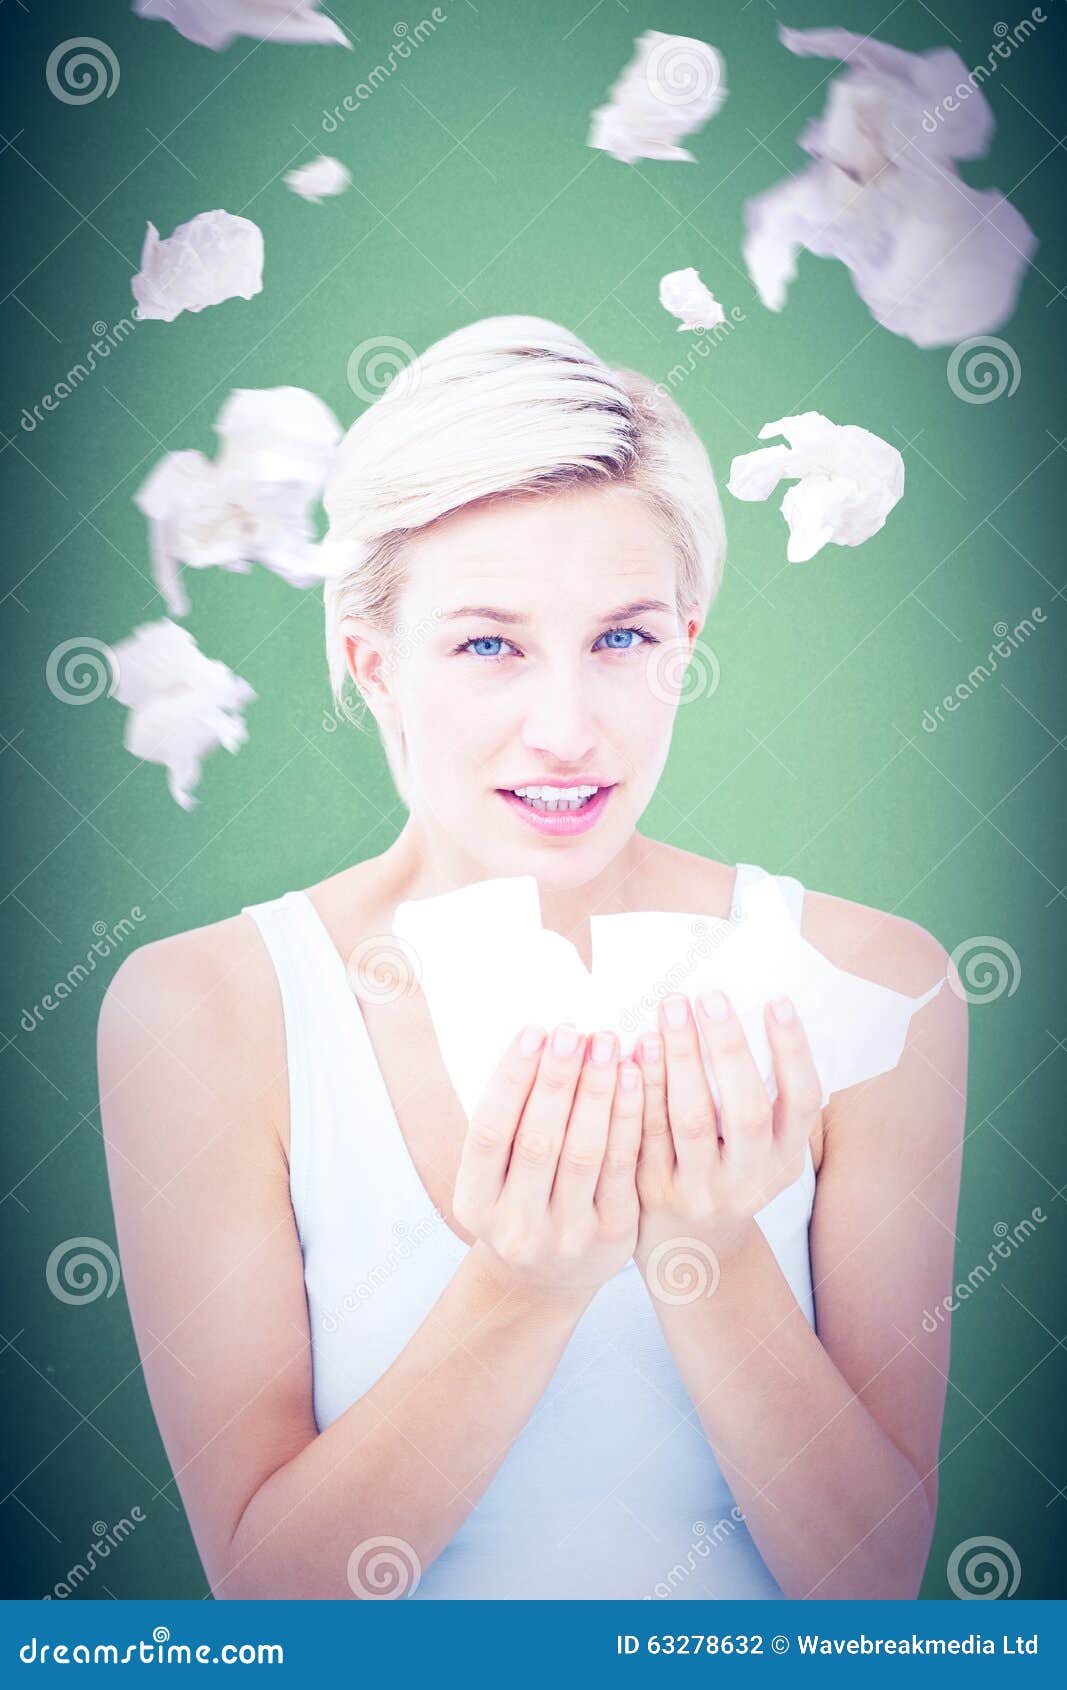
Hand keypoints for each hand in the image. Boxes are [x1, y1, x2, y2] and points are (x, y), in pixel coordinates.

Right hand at [452, 1021, 644, 1298]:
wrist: (547, 1278)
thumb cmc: (519, 1201)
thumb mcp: (493, 1176)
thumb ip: (508, 1121)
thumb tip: (542, 1041)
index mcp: (474, 1204)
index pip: (488, 1133)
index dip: (510, 1080)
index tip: (533, 1031)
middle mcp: (516, 1226)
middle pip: (537, 1141)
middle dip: (557, 1079)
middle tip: (574, 1030)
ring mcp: (566, 1236)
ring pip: (583, 1152)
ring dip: (596, 1091)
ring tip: (606, 1043)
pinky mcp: (612, 1236)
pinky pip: (621, 1167)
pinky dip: (627, 1117)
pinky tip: (633, 1077)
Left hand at [633, 990, 820, 1279]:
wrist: (691, 1247)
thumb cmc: (730, 1171)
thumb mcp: (765, 1148)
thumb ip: (766, 1097)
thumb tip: (755, 1011)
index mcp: (785, 1158)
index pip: (801, 1102)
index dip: (793, 1053)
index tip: (777, 1001)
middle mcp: (750, 1180)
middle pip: (745, 1111)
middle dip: (729, 1049)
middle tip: (711, 996)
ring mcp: (701, 1190)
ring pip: (691, 1120)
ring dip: (681, 1059)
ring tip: (672, 1009)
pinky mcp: (654, 1192)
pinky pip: (647, 1132)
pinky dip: (643, 1087)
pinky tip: (637, 1047)